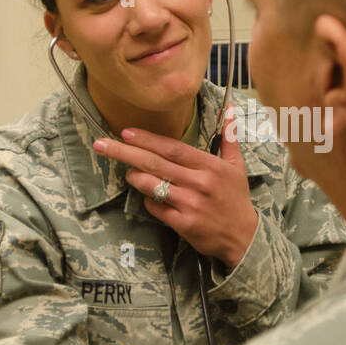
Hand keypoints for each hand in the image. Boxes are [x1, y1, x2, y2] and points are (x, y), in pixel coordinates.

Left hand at [93, 106, 258, 269]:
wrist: (244, 237)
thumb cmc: (236, 198)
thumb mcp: (236, 166)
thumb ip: (228, 137)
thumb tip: (229, 107)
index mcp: (210, 166)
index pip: (172, 148)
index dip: (147, 139)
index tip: (126, 132)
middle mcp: (199, 183)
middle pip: (154, 163)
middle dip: (125, 152)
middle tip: (101, 144)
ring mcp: (190, 204)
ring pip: (151, 185)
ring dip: (134, 177)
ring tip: (129, 173)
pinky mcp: (183, 224)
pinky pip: (155, 207)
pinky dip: (148, 200)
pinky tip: (149, 196)